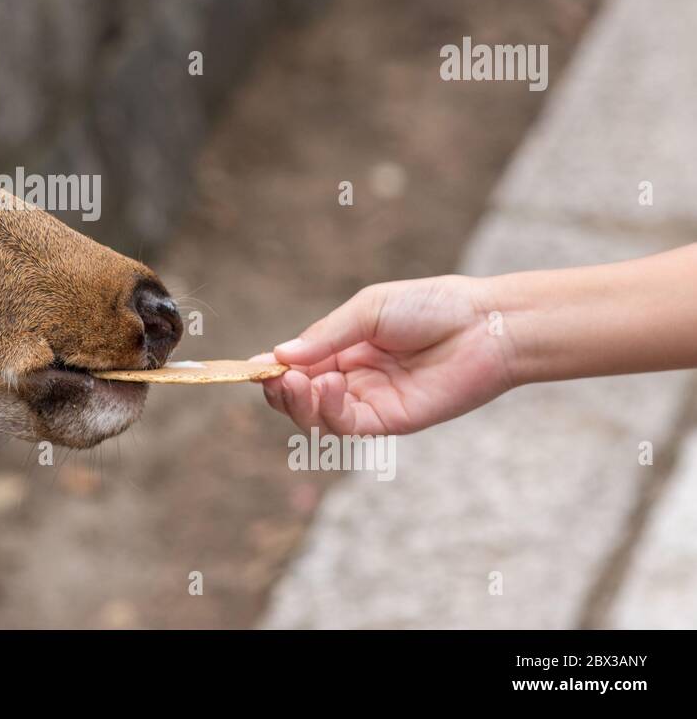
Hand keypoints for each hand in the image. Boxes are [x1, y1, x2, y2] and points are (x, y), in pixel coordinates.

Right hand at [254, 275, 515, 434]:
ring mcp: (369, 401)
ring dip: (298, 402)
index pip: (296, 366)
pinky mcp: (390, 421)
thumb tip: (277, 356)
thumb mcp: (368, 310)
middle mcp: (352, 378)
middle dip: (278, 390)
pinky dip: (330, 409)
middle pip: (299, 397)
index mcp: (343, 348)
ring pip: (317, 417)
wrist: (485, 325)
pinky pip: (347, 426)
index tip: (247, 367)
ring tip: (299, 380)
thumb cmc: (430, 306)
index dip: (270, 370)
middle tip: (272, 378)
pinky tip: (332, 383)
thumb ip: (324, 336)